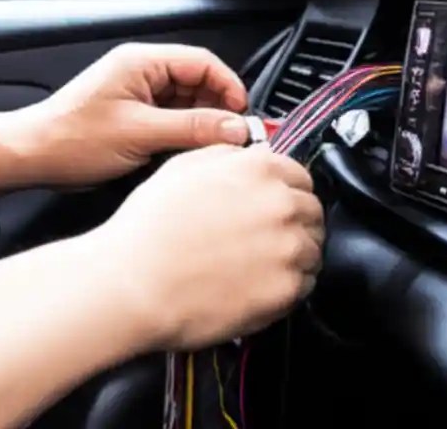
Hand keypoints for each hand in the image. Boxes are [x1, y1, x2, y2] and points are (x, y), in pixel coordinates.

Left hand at [30, 43, 251, 184]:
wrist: (33, 156)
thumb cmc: (72, 139)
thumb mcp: (140, 133)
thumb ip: (192, 128)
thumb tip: (234, 127)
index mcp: (141, 61)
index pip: (201, 62)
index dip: (228, 86)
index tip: (243, 114)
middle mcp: (140, 71)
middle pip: (197, 81)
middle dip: (218, 107)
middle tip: (233, 135)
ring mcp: (136, 92)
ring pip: (185, 101)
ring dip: (202, 121)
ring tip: (212, 146)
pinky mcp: (132, 113)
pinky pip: (170, 117)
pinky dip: (184, 131)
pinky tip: (189, 150)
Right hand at [92, 144, 322, 350]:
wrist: (133, 283)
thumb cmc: (147, 230)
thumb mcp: (182, 167)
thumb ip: (227, 156)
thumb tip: (249, 156)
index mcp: (260, 169)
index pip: (301, 176)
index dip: (285, 192)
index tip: (274, 205)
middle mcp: (282, 204)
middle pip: (311, 212)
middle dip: (293, 224)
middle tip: (264, 240)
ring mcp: (289, 248)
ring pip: (313, 250)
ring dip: (294, 256)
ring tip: (257, 266)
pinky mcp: (287, 289)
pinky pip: (305, 285)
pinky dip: (288, 287)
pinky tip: (256, 286)